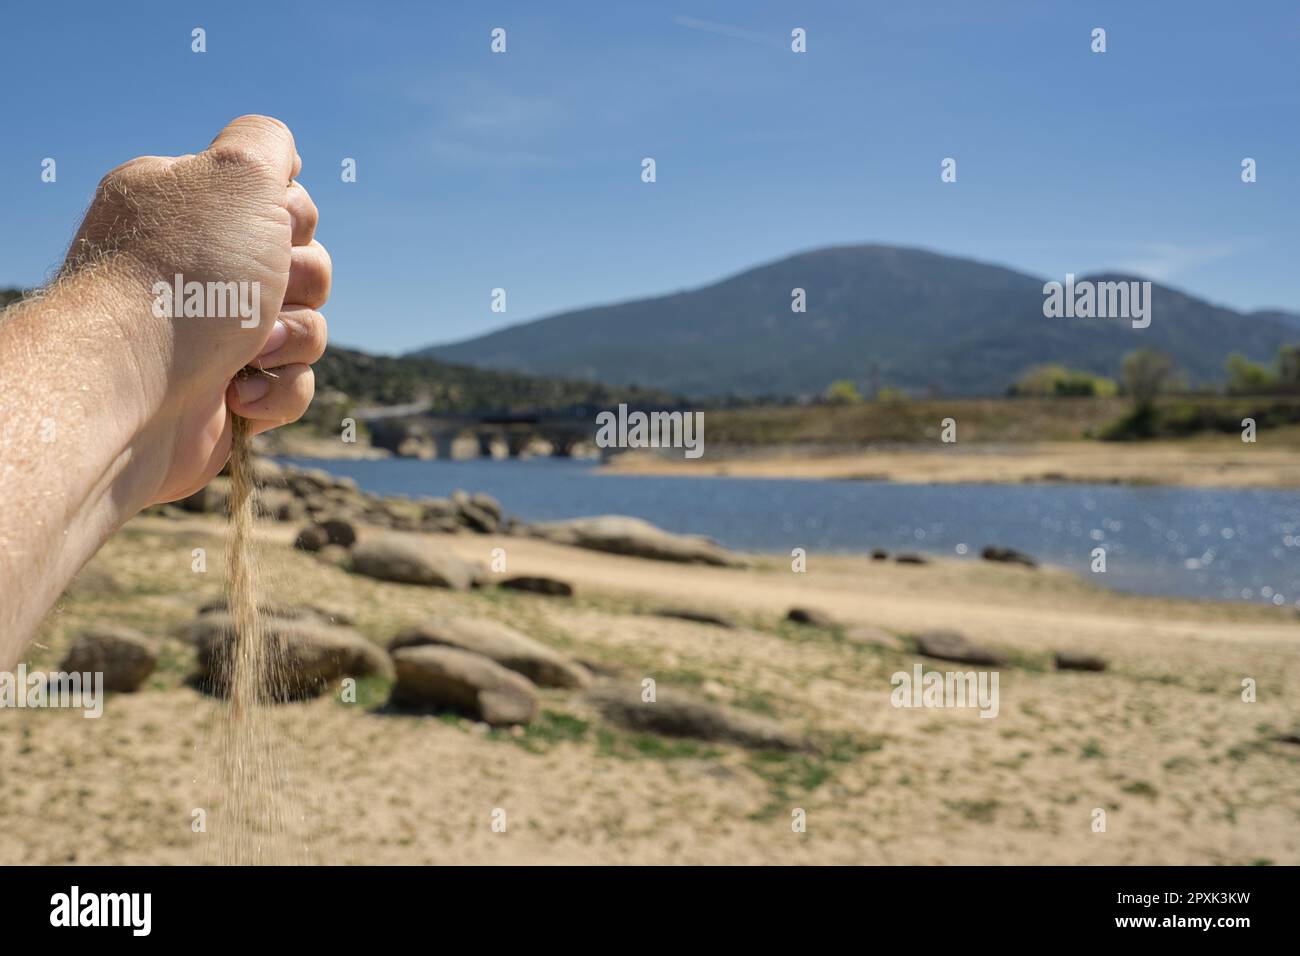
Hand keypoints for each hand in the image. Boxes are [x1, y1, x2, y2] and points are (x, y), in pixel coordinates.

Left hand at [64, 114, 329, 503]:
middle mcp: (194, 267)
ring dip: (293, 340)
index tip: (270, 229)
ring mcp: (210, 335)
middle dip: (300, 282)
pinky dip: (278, 391)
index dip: (291, 217)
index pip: (276, 199)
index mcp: (184, 207)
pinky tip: (239, 395)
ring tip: (248, 353)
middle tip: (260, 292)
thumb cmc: (186, 278)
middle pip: (301, 264)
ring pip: (304, 328)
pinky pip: (290, 386)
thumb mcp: (235, 174)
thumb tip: (283, 155)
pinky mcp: (227, 395)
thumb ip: (266, 141)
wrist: (133, 391)